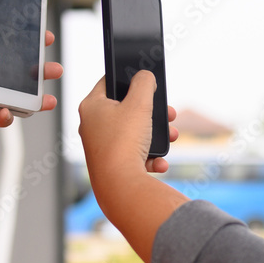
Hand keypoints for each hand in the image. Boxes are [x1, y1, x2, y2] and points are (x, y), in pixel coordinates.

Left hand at [0, 30, 62, 125]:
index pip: (16, 48)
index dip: (33, 42)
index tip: (46, 37)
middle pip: (24, 75)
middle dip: (43, 73)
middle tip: (54, 69)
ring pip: (18, 99)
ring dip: (34, 101)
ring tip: (45, 100)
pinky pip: (0, 118)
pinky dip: (6, 117)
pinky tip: (8, 112)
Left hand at [78, 70, 185, 262]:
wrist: (119, 186)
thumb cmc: (123, 143)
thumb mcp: (140, 104)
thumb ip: (144, 83)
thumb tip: (145, 76)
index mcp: (91, 107)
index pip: (109, 82)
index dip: (128, 78)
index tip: (146, 81)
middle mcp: (92, 126)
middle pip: (126, 110)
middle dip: (152, 112)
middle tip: (168, 112)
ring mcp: (102, 147)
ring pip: (134, 133)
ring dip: (156, 134)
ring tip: (171, 136)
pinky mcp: (112, 165)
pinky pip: (134, 156)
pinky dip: (150, 157)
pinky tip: (160, 163)